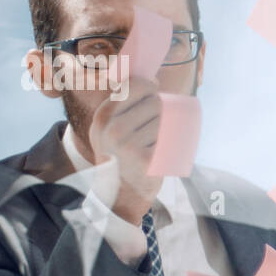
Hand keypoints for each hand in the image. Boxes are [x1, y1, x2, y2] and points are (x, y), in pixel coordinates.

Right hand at [87, 77, 163, 224]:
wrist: (119, 196)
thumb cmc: (118, 157)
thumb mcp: (106, 130)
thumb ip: (118, 107)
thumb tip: (151, 80)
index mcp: (103, 117)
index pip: (134, 86)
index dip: (149, 85)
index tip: (154, 89)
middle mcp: (113, 129)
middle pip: (154, 102)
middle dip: (161, 108)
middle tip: (156, 123)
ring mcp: (130, 145)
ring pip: (164, 119)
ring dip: (168, 126)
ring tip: (157, 140)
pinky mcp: (147, 160)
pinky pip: (170, 138)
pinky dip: (172, 143)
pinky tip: (161, 152)